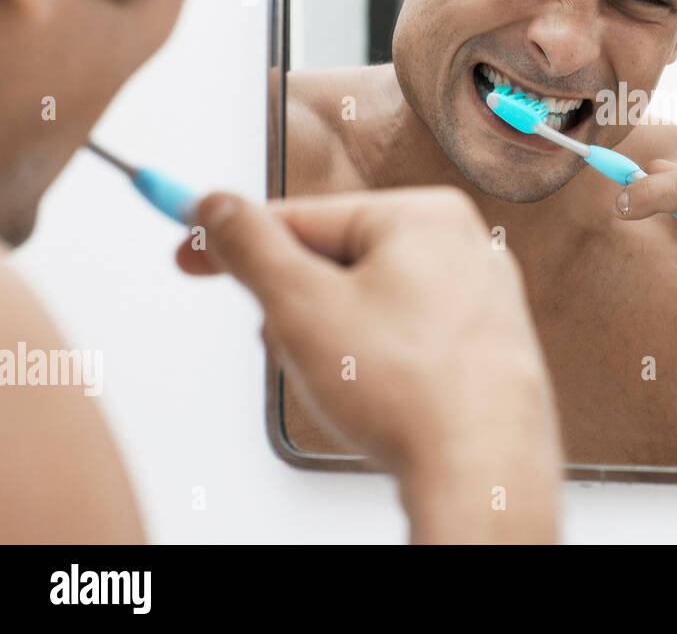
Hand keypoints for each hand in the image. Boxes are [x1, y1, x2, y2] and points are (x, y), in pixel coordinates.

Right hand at [176, 187, 560, 542]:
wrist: (482, 469)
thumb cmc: (416, 391)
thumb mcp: (301, 306)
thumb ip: (251, 247)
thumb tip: (219, 208)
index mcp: (426, 215)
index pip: (305, 216)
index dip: (237, 240)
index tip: (192, 253)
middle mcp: (465, 246)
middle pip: (338, 262)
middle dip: (298, 309)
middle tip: (290, 348)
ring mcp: (481, 298)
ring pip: (368, 306)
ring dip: (331, 341)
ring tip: (343, 383)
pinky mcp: (484, 346)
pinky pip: (405, 340)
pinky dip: (374, 364)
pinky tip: (376, 397)